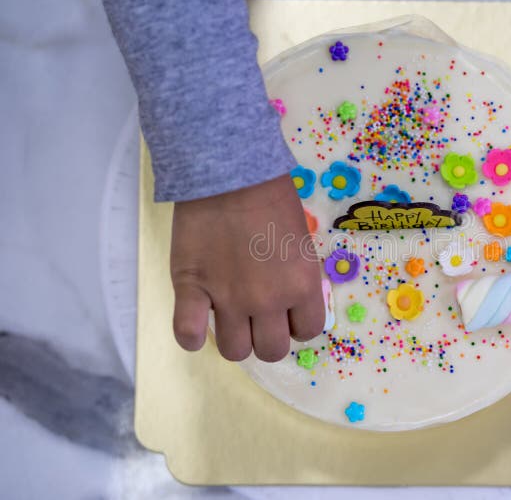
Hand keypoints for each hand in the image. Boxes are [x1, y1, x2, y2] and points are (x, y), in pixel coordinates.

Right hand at [169, 174, 323, 361]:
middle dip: (266, 337)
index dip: (296, 324)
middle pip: (270, 350)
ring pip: (234, 351)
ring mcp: (228, 299)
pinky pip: (188, 334)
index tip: (286, 312)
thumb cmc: (272, 199)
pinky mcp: (191, 289)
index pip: (306, 332)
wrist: (230, 174)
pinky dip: (190, 335)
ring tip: (229, 318)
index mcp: (301, 286)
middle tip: (257, 316)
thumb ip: (297, 278)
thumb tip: (289, 302)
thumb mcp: (302, 242)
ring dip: (234, 339)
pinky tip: (195, 323)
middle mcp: (268, 301)